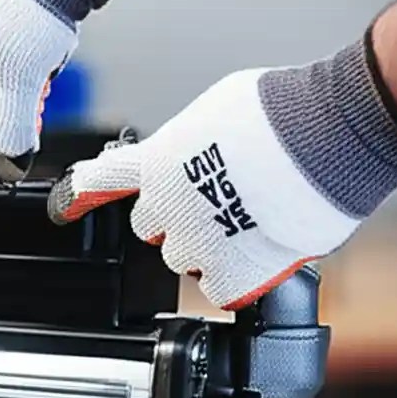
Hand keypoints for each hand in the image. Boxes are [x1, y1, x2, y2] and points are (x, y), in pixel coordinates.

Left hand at [49, 69, 362, 310]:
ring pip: (184, 259)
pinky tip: (258, 250)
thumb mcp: (216, 108)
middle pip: (150, 226)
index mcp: (158, 161)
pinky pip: (220, 289)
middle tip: (217, 200)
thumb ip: (190, 140)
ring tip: (247, 219)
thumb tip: (196, 151)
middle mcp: (167, 205)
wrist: (331, 133)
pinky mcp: (232, 273)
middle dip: (177, 217)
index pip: (102, 180)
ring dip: (207, 247)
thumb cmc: (285, 109)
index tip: (65, 205)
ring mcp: (197, 242)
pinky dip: (238, 277)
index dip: (81, 194)